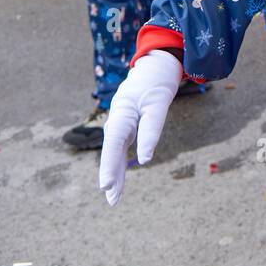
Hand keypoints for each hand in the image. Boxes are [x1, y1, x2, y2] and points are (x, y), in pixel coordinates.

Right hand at [98, 49, 182, 205]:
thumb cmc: (157, 82)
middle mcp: (117, 119)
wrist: (156, 65)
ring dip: (114, 173)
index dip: (109, 166)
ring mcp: (120, 123)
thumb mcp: (158, 103)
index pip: (113, 143)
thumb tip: (144, 159)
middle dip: (110, 176)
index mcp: (122, 112)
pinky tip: (118, 180)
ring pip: (114, 152)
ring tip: (114, 198)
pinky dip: (120, 164)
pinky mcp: (126, 125)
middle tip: (111, 201)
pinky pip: (120, 148)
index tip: (106, 186)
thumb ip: (151, 129)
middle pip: (111, 151)